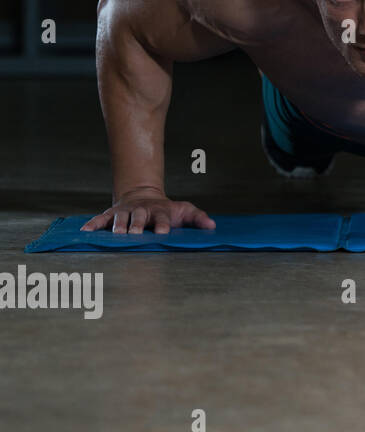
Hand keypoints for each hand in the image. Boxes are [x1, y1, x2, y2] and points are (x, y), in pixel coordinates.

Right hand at [80, 187, 216, 233]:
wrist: (145, 196)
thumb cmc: (168, 210)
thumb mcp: (185, 211)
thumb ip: (198, 218)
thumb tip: (212, 226)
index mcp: (160, 211)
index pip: (162, 218)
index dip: (162, 225)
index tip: (163, 233)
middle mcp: (141, 211)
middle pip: (139, 217)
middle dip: (136, 225)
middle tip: (134, 234)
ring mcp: (126, 211)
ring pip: (120, 218)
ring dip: (117, 226)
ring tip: (115, 235)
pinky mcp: (112, 213)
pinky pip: (101, 219)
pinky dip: (93, 224)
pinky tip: (84, 231)